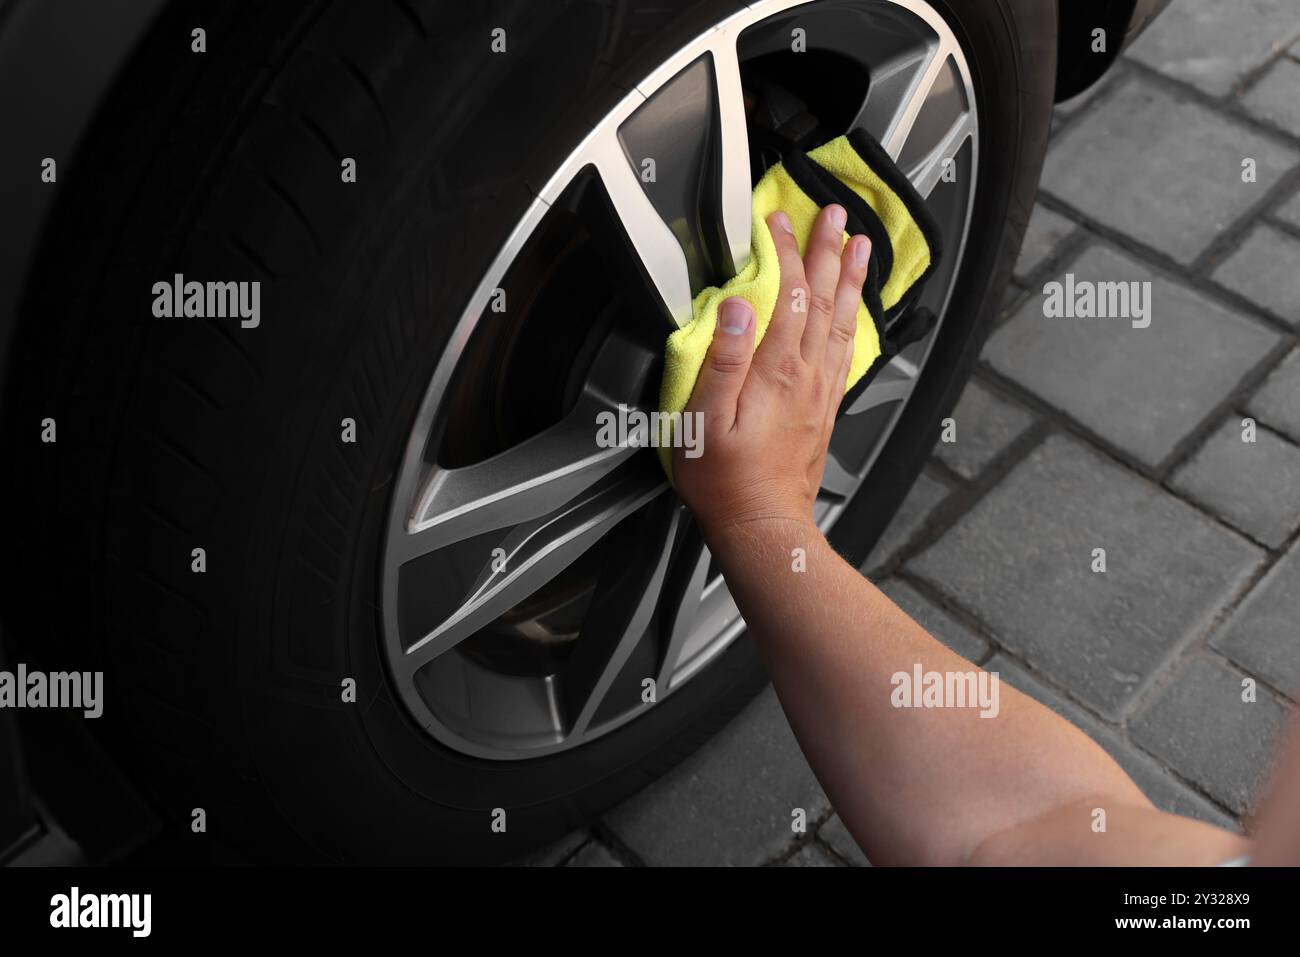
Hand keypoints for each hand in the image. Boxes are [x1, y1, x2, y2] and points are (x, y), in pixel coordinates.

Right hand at [673, 204, 871, 542]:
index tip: (775, 222)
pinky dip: (853, 320)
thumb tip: (736, 307)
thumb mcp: (705, 420)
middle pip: (822, 299)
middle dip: (826, 252)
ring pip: (841, 321)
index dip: (782, 252)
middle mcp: (807, 375)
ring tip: (859, 247)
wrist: (762, 524)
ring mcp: (820, 390)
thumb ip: (722, 359)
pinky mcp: (824, 407)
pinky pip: (844, 351)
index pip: (787, 293)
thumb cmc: (725, 480)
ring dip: (850, 280)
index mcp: (777, 371)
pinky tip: (854, 311)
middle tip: (832, 216)